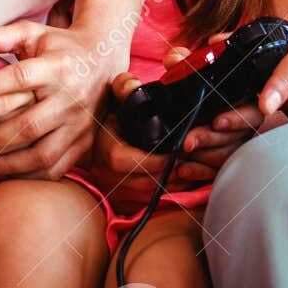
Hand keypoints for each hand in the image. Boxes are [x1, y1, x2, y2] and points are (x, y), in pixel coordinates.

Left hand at [0, 16, 111, 180]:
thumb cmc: (59, 46)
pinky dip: (25, 175)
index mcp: (58, 66)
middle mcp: (72, 97)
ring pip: (40, 153)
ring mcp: (79, 124)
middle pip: (27, 125)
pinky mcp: (83, 143)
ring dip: (5, 163)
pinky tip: (0, 172)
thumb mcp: (29, 33)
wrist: (103, 59)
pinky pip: (54, 168)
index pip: (19, 79)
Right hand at [85, 72, 217, 203]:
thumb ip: (125, 87)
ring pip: (149, 194)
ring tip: (188, 166)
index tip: (174, 152)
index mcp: (104, 149)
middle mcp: (106, 174)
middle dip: (169, 172)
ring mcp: (114, 190)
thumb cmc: (110, 115)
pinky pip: (149, 201)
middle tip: (189, 157)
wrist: (98, 136)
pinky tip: (179, 177)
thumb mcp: (114, 97)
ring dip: (171, 182)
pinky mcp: (123, 201)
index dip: (152, 160)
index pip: (125, 161)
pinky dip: (167, 191)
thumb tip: (134, 86)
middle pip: (143, 182)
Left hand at [151, 33, 261, 166]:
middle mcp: (246, 121)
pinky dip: (199, 172)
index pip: (250, 110)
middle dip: (210, 139)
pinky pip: (217, 169)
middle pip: (237, 135)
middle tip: (188, 142)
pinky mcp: (226, 156)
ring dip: (204, 157)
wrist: (199, 101)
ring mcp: (238, 140)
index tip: (217, 122)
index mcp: (245, 96)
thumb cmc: (202, 80)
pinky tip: (183, 170)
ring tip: (181, 156)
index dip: (235, 118)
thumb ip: (184, 61)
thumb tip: (175, 59)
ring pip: (227, 154)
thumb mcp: (193, 67)